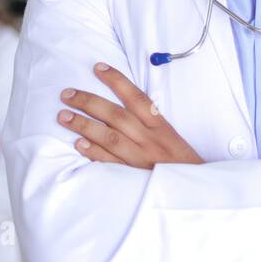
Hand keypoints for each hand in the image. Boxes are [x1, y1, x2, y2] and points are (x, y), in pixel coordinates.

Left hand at [58, 62, 202, 167]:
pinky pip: (111, 164)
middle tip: (66, 94)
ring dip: (84, 125)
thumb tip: (124, 104)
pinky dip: (94, 153)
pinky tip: (78, 144)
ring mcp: (141, 159)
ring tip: (63, 116)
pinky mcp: (134, 178)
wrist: (197, 193)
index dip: (117, 81)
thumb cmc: (182, 164)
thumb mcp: (171, 137)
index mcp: (161, 127)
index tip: (97, 68)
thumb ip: (149, 123)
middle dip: (89, 102)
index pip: (137, 97)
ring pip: (110, 137)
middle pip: (116, 115)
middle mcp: (150, 140)